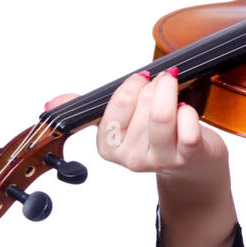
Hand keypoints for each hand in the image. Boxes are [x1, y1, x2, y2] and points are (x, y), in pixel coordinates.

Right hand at [44, 69, 227, 178]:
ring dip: (170, 91)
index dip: (132, 84)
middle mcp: (131, 157)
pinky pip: (188, 129)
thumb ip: (87, 110)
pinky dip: (189, 112)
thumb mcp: (121, 125)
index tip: (142, 79)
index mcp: (108, 147)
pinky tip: (188, 110)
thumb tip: (52, 104)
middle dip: (154, 85)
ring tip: (174, 85)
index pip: (115, 105)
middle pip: (142, 104)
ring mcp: (160, 159)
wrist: (193, 167)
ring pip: (162, 115)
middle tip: (162, 83)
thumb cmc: (157, 138)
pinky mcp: (189, 157)